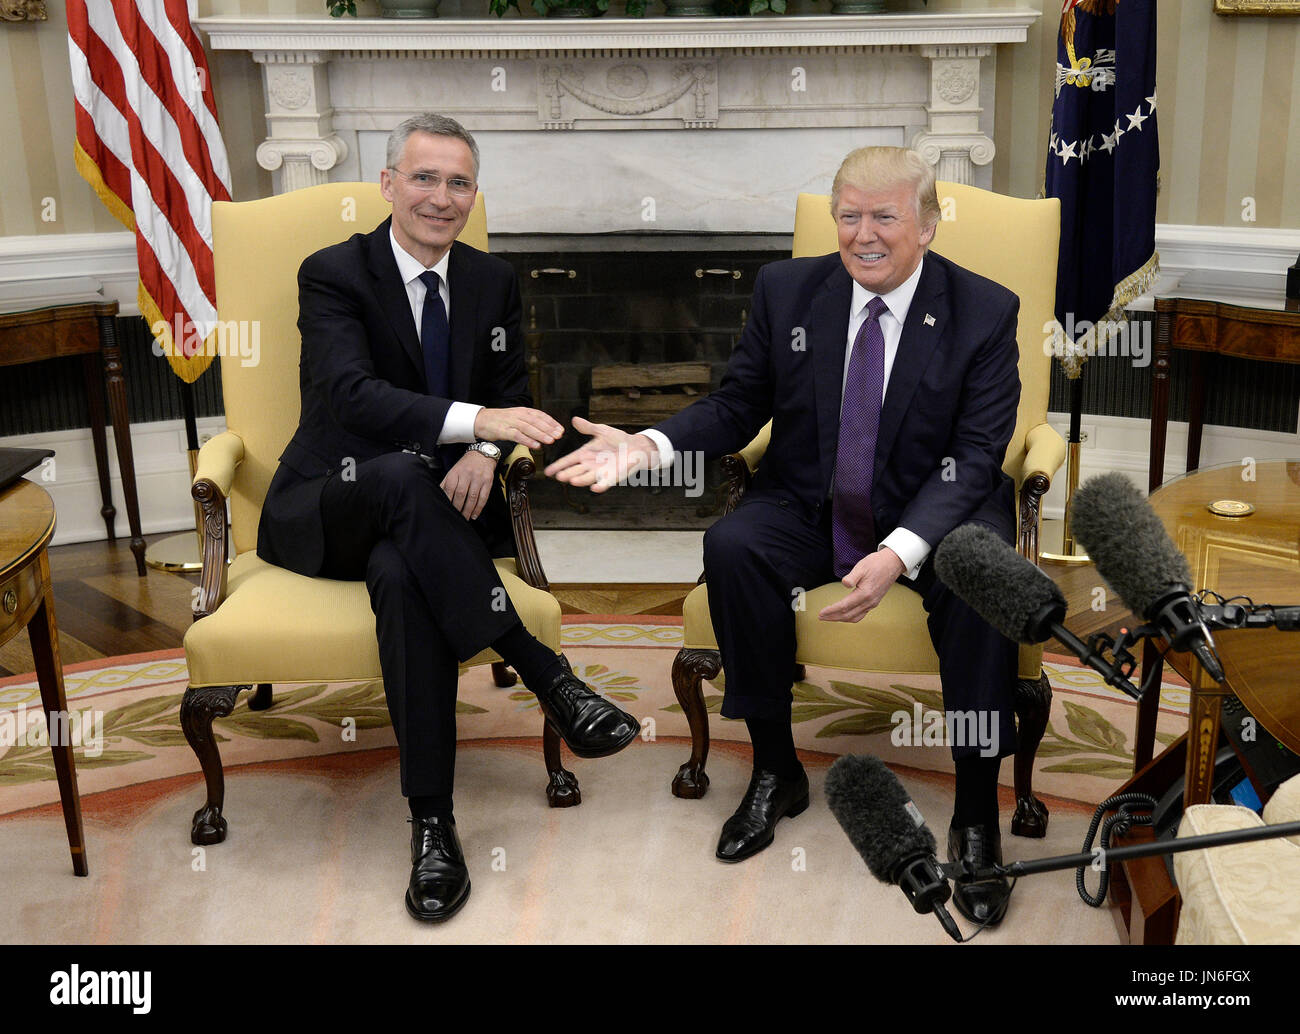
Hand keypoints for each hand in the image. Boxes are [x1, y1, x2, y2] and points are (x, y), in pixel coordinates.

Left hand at [440, 450, 496, 519]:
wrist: (482, 454)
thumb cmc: (466, 465)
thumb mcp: (454, 471)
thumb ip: (446, 483)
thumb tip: (439, 495)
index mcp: (456, 472)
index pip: (450, 488)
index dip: (448, 500)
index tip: (446, 509)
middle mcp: (467, 474)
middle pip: (461, 494)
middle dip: (458, 508)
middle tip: (456, 517)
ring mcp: (478, 478)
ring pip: (472, 497)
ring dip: (468, 510)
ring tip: (464, 518)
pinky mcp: (487, 482)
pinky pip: (483, 497)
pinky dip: (478, 508)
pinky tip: (474, 514)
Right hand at [473, 407, 563, 448]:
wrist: (481, 420)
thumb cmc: (500, 421)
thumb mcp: (516, 418)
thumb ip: (529, 422)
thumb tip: (545, 430)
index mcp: (523, 411)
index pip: (540, 415)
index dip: (551, 422)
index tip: (561, 429)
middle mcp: (518, 415)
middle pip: (536, 421)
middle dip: (549, 429)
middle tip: (559, 435)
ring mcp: (510, 422)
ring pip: (529, 428)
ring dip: (541, 434)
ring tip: (551, 441)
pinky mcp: (503, 430)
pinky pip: (517, 435)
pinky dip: (527, 440)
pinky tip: (535, 445)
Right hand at [543, 416, 658, 492]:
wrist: (635, 446)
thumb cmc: (617, 439)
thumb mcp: (601, 431)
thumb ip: (588, 427)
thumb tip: (574, 419)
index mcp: (585, 454)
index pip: (568, 461)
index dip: (558, 466)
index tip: (548, 472)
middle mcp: (590, 465)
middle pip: (575, 471)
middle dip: (568, 474)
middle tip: (559, 476)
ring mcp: (600, 472)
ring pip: (587, 478)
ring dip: (580, 480)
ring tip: (572, 481)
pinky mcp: (612, 477)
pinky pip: (605, 483)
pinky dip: (600, 486)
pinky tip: (595, 488)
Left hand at [818, 548, 906, 622]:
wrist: (893, 563)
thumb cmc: (876, 563)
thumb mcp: (862, 566)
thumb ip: (852, 577)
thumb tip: (844, 584)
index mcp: (865, 593)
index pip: (844, 606)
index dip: (831, 610)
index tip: (821, 613)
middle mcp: (869, 601)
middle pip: (848, 615)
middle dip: (833, 617)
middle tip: (821, 617)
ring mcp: (872, 603)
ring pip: (854, 617)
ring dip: (840, 619)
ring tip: (829, 617)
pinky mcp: (874, 602)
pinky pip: (860, 615)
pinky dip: (850, 617)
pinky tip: (844, 615)